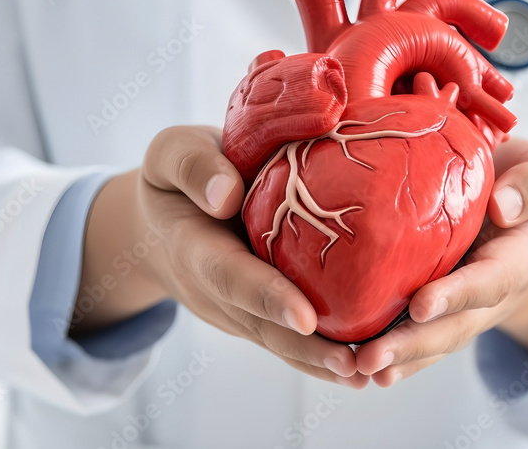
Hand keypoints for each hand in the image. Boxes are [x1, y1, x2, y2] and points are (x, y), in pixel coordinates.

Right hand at [75, 126, 367, 387]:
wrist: (160, 222)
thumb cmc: (177, 177)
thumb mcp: (171, 153)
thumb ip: (192, 166)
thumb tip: (225, 195)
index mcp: (194, 244)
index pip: (231, 274)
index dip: (267, 296)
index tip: (305, 316)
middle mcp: (214, 288)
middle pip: (261, 324)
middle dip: (306, 348)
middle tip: (351, 363)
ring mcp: (234, 308)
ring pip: (277, 341)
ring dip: (319, 362)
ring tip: (367, 374)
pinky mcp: (254, 315)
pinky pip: (287, 339)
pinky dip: (319, 357)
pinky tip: (362, 369)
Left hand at [354, 138, 527, 386]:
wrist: (519, 205)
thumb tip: (502, 208)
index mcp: (517, 259)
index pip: (490, 282)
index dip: (457, 296)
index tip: (421, 305)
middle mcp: (489, 293)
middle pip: (454, 326)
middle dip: (414, 344)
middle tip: (375, 357)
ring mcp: (462, 306)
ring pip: (432, 339)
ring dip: (398, 357)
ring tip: (361, 367)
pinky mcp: (437, 305)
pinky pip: (415, 333)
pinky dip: (392, 353)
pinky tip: (359, 367)